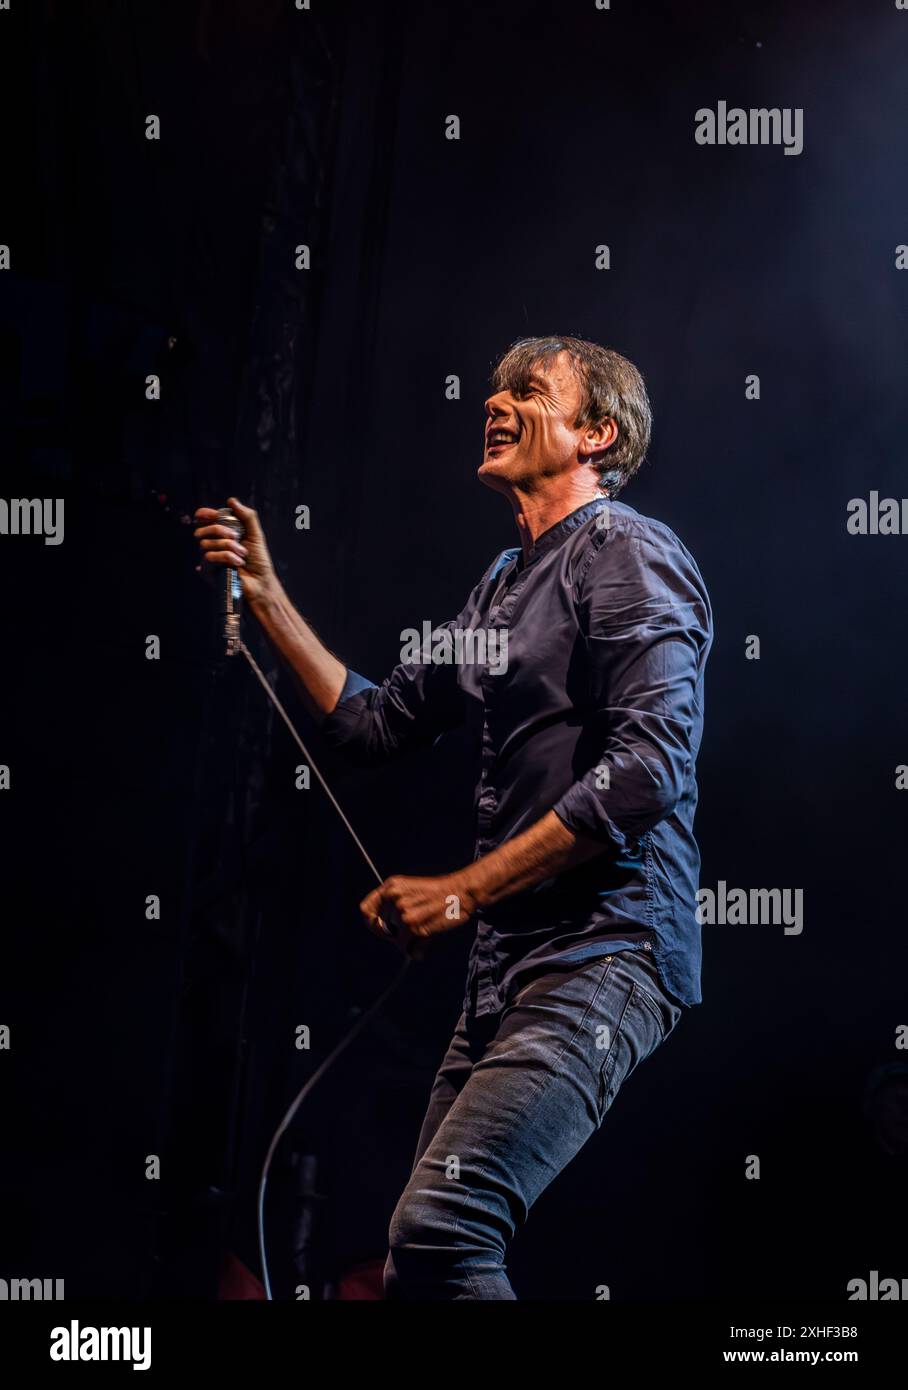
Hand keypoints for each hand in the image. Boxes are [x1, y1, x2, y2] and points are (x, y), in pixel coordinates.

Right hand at [193, 496, 277, 605]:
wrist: (262, 581)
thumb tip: (231, 500)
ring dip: (229, 547)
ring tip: (242, 554)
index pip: (206, 521)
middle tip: (236, 536)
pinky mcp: (209, 571)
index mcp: (223, 533)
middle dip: (219, 530)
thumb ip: (246, 516)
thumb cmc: (259, 559)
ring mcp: (211, 558)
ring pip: (206, 544)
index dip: (204, 515)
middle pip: (202, 531)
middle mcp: (214, 544)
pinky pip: (210, 557)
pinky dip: (227, 558)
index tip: (207, 514)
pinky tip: (237, 563)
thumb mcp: (256, 534)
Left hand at [359, 873, 478, 957]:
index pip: (366, 909)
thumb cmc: (439, 894)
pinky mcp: (413, 926)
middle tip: (413, 934)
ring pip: (395, 940)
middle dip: (396, 936)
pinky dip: (416, 950)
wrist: (461, 892)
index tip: (378, 928)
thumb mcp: (411, 890)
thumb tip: (381, 929)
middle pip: (382, 928)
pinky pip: (407, 947)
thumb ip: (395, 905)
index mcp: (391, 887)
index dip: (371, 922)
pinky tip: (424, 947)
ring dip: (408, 943)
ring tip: (423, 937)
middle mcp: (394, 898)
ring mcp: (403, 912)